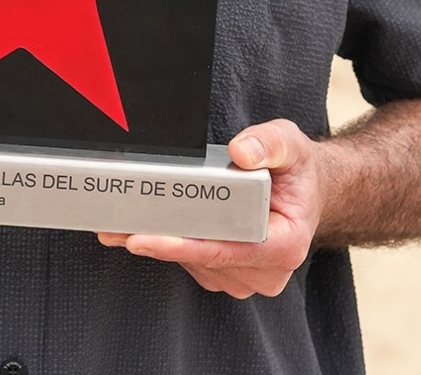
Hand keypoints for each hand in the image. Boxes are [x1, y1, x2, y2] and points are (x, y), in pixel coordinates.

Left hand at [96, 119, 324, 298]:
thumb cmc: (298, 173)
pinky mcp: (227, 274)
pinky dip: (168, 244)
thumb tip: (242, 152)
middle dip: (157, 240)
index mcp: (284, 246)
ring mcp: (244, 277)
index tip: (144, 238)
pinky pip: (190, 262)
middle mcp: (263, 271)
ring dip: (157, 243)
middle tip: (114, 224)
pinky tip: (144, 226)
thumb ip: (269, 144)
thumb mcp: (291, 146)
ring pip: (190, 262)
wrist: (306, 193)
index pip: (225, 250)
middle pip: (200, 258)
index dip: (182, 245)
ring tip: (121, 222)